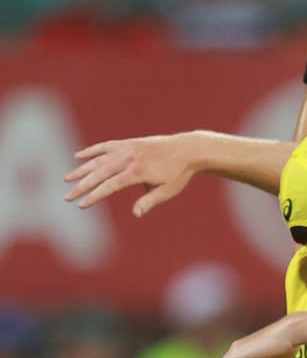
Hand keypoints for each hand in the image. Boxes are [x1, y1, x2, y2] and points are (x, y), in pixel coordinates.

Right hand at [64, 132, 203, 216]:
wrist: (188, 149)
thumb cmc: (179, 173)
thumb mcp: (168, 191)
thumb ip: (150, 201)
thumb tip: (136, 214)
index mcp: (138, 172)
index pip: (110, 186)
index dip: (94, 195)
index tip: (82, 204)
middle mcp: (129, 158)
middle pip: (99, 173)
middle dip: (81, 186)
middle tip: (67, 197)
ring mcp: (127, 149)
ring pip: (99, 159)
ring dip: (81, 169)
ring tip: (67, 179)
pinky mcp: (128, 143)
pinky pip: (105, 146)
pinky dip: (91, 151)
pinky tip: (78, 156)